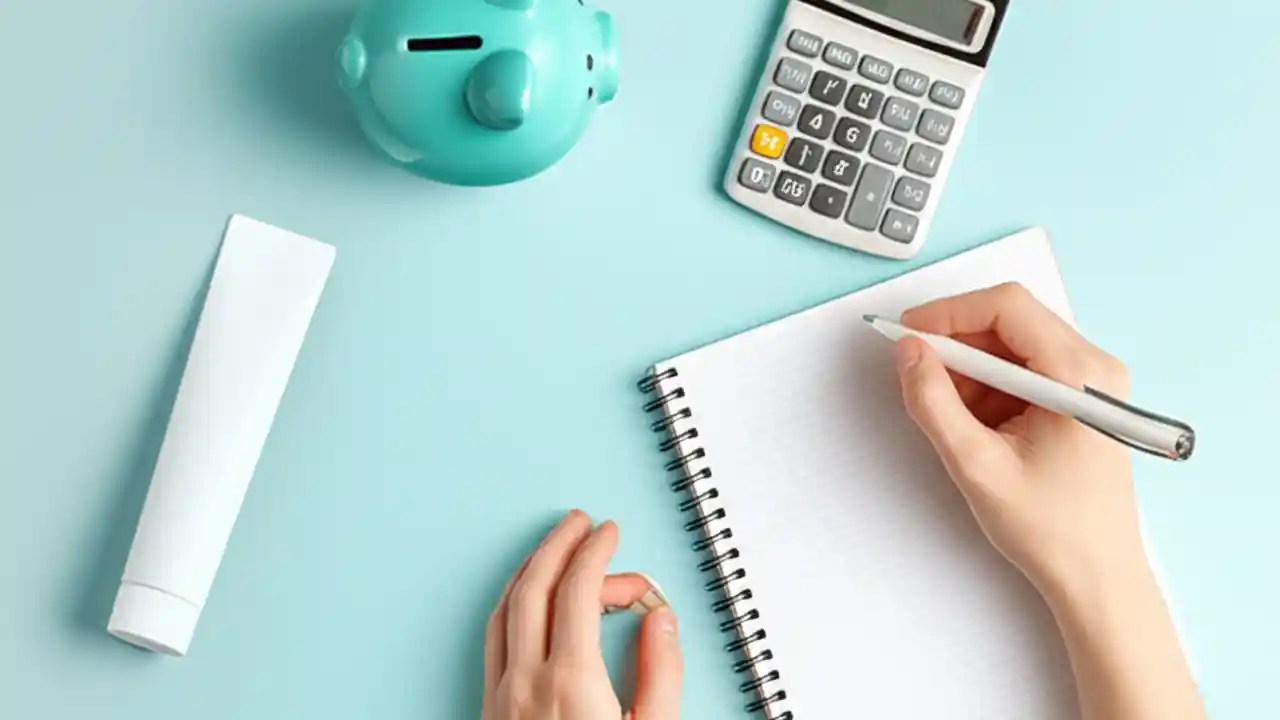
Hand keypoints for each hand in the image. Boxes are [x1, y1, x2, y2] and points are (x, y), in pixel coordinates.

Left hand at [481, 510, 682, 719]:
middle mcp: (527, 682)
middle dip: (559, 545)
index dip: (594, 553)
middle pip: (535, 588)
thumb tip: (661, 621)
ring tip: (555, 549)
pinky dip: (511, 603)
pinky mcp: (488, 709)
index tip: (607, 533)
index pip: (577, 591)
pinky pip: (493, 638)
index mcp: (572, 683)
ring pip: (506, 609)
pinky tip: (528, 599)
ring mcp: (501, 695)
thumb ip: (661, 675)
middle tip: (580, 523)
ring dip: (531, 569)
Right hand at [893, 283, 1203, 719]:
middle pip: (1010, 320)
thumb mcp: (976, 465)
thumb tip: (907, 352)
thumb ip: (933, 402)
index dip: (949, 311)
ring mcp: (1090, 380)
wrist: (1097, 576)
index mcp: (1079, 374)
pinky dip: (988, 387)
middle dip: (956, 341)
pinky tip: (976, 426)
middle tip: (916, 370)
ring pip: (1012, 345)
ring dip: (970, 369)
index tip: (906, 333)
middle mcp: (1094, 365)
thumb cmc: (1050, 528)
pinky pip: (1023, 370)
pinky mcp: (1079, 397)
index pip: (1007, 307)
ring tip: (951, 415)